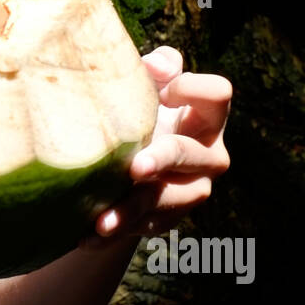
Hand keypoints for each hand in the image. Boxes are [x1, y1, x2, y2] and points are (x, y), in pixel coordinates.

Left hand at [78, 45, 231, 248]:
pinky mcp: (166, 220)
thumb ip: (155, 68)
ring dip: (132, 210)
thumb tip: (153, 67)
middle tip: (135, 167)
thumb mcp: (144, 87)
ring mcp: (190, 191)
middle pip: (190, 152)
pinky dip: (113, 233)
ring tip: (101, 220)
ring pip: (166, 199)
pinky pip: (142, 227)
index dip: (190, 88)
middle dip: (163, 158)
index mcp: (206, 116)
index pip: (217, 93)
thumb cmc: (136, 112)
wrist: (120, 164)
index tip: (161, 90)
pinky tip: (87, 238)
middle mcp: (208, 155)